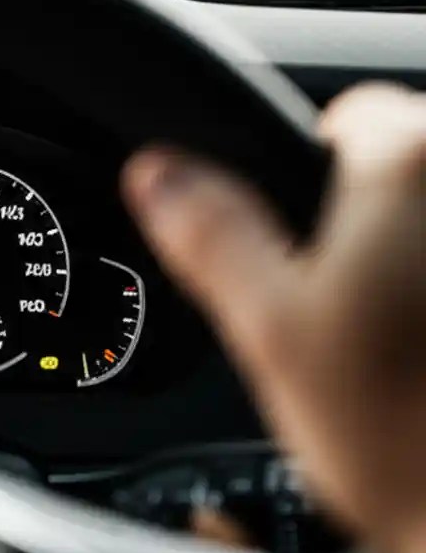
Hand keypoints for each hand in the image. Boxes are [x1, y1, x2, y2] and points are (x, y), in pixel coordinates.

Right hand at [122, 83, 425, 552]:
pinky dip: (422, 299)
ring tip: (393, 352)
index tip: (297, 250)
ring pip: (422, 228)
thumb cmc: (400, 438)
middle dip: (360, 226)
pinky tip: (423, 363)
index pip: (349, 114)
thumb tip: (154, 173)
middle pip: (398, 168)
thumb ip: (210, 234)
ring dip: (403, 263)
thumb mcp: (269, 331)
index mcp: (410, 165)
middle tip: (339, 318)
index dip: (302, 178)